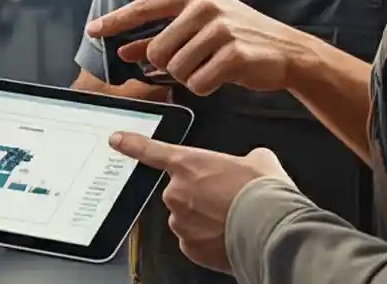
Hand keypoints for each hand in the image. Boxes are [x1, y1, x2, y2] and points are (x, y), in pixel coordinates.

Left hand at [85, 0, 322, 95]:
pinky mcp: (233, 52)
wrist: (287, 50)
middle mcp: (204, 5)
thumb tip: (126, 50)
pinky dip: (206, 87)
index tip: (93, 30)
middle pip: (157, 50)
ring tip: (211, 67)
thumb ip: (162, 37)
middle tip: (194, 63)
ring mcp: (219, 27)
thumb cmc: (240, 39)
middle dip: (169, 66)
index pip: (143, 7)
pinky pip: (198, 83)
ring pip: (176, 69)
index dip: (115, 21)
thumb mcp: (200, 28)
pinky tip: (223, 76)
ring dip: (189, 77)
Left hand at [109, 131, 292, 272]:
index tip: (116, 140)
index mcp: (189, 163)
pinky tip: (227, 234)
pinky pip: (193, 239)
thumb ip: (243, 159)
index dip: (132, 144)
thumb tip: (250, 163)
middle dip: (198, 194)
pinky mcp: (189, 247)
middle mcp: (177, 192)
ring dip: (203, 217)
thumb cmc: (262, 192)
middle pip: (180, 191)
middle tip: (224, 198)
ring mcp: (180, 222)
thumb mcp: (259, 160)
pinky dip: (207, 238)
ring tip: (230, 218)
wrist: (270, 229)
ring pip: (186, 217)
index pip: (152, 151)